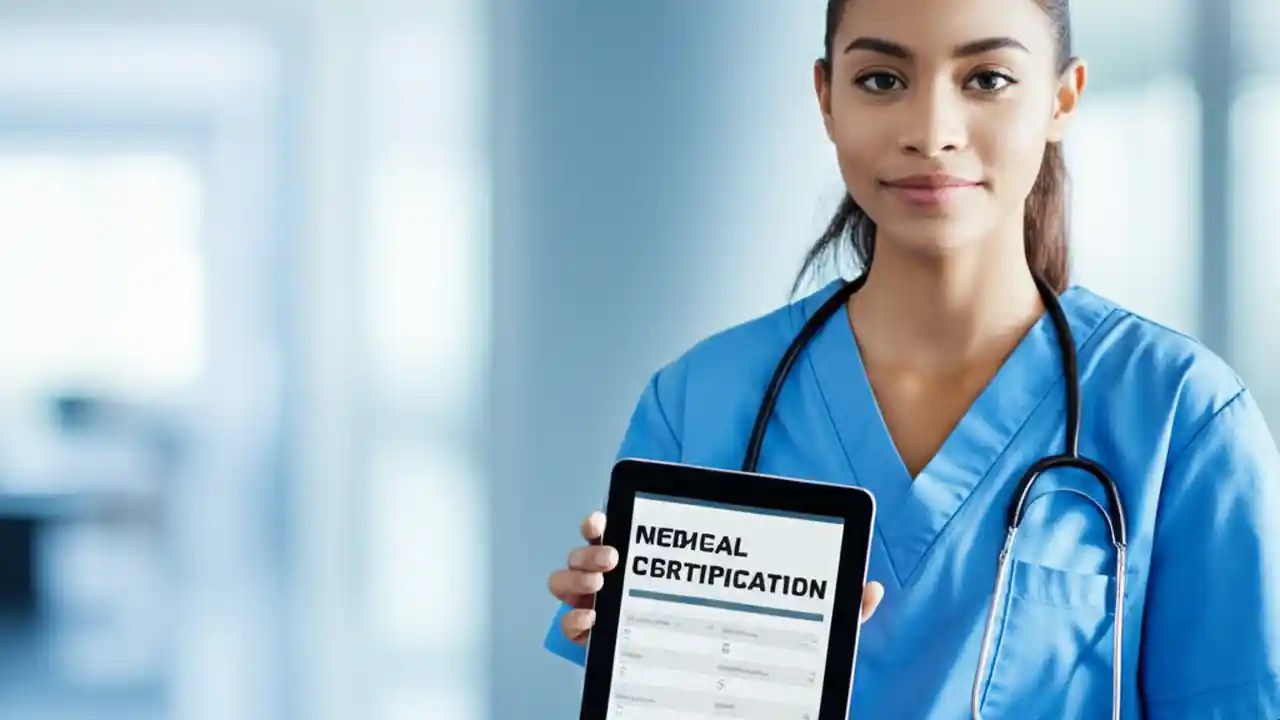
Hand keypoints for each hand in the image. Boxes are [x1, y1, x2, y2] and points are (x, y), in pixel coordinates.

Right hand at [547, 510, 884, 646]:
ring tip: (599, 588)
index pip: (637, 531)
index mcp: (678, 570)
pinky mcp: (610, 654)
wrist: (744, 710)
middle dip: (589, 550)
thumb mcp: (802, 633)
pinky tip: (590, 624)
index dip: (610, 520)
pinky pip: (577, 632)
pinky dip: (572, 621)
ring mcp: (620, 620)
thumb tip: (871, 589)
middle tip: (612, 560)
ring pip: (573, 586)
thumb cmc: (765, 663)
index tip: (608, 519)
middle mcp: (641, 589)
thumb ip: (837, 611)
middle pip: (593, 554)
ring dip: (574, 578)